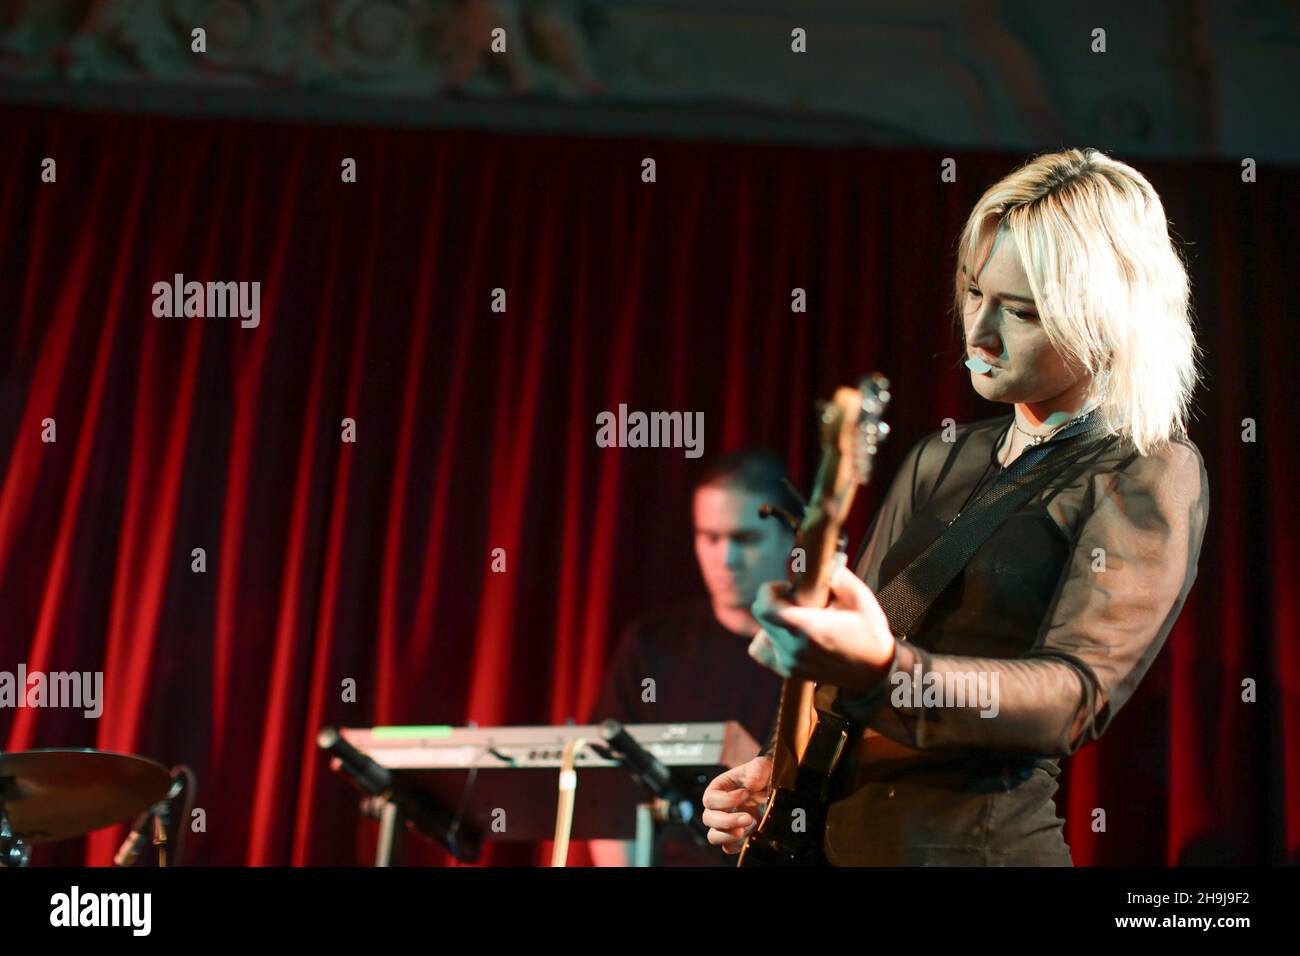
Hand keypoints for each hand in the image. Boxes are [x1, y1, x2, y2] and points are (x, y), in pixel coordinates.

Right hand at [700, 755, 771, 854]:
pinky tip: (750, 837)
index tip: (745, 794)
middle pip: (708, 819)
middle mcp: (719, 808)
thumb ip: (758, 769)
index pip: (711, 798)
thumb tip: (750, 784)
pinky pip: (728, 847)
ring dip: (727, 836)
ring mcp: (726, 824)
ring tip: (745, 832)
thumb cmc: (762, 776)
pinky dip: (737, 845)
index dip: (726, 799)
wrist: (773, 789)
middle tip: (748, 818)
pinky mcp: (736, 837)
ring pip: (714, 836)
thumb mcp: (762, 766)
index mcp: (719, 789)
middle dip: (727, 821)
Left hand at [747, 564, 896, 690]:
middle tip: (800, 600)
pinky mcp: (788, 670)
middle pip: (762, 615)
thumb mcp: (860, 597)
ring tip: (798, 619)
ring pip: (761, 630)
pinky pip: (760, 649)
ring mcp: (789, 662)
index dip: (771, 590)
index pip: (765, 607)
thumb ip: (837, 575)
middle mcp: (795, 648)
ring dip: (774, 619)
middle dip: (777, 601)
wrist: (875, 670)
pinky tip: (786, 634)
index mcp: (811, 629)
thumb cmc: (869, 632)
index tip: (788, 587)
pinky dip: (767, 638)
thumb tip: (820, 560)